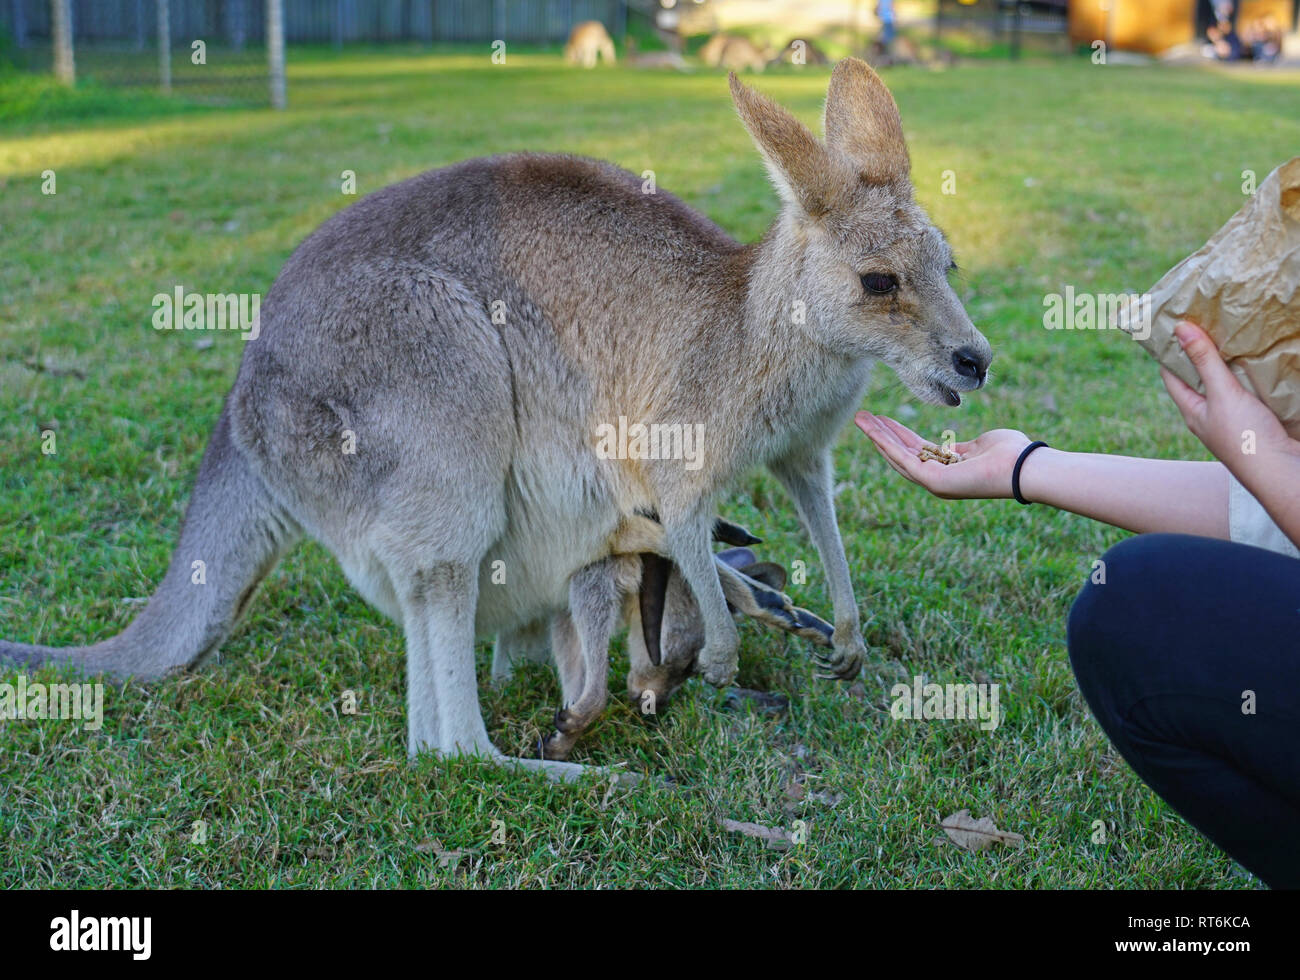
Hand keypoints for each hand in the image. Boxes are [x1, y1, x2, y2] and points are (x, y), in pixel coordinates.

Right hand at [855, 412, 1032, 499]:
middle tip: (861, 417)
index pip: (917, 451)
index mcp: (948, 470)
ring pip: (897, 455)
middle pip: (901, 453)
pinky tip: (874, 427)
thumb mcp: (980, 445)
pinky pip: (904, 458)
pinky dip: (886, 442)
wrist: (1023, 466)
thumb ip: (963, 447)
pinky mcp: (933, 480)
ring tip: (860, 419)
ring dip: (877, 436)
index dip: (898, 434)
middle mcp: (938, 479)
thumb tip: (956, 446)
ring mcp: (934, 482)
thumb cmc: (1010, 453)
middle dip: (881, 434)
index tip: (884, 419)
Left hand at [1160, 321, 1298, 470]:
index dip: (1170, 351)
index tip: (1173, 326)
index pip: (1172, 375)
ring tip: (1232, 335)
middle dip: (1203, 353)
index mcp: (1192, 410)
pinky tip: (1258, 362)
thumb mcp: (1222, 394)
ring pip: (1227, 384)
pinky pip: (1249, 392)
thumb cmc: (1245, 436)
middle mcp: (1209, 414)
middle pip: (1200, 378)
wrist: (1281, 470)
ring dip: (1230, 363)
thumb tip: (1180, 330)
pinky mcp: (1256, 420)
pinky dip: (1251, 375)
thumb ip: (1204, 362)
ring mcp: (1233, 418)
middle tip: (1207, 323)